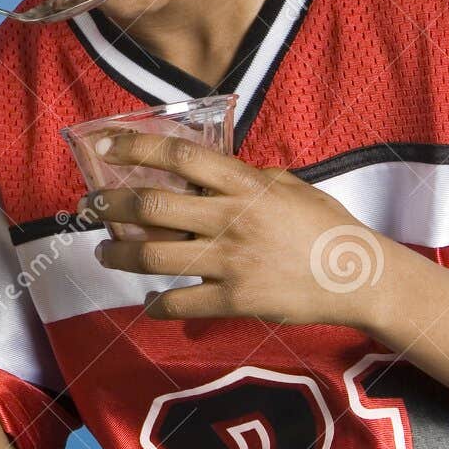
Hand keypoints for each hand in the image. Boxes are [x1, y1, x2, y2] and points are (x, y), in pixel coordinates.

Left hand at [82, 131, 386, 327]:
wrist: (359, 276)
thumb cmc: (324, 225)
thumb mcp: (287, 184)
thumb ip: (244, 177)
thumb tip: (205, 173)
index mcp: (243, 184)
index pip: (179, 157)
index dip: (136, 147)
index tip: (105, 144)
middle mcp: (231, 218)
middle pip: (151, 208)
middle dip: (110, 205)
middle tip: (89, 206)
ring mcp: (231, 261)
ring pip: (154, 257)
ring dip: (119, 255)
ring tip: (105, 252)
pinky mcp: (236, 300)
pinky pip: (181, 303)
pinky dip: (157, 304)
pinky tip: (149, 302)